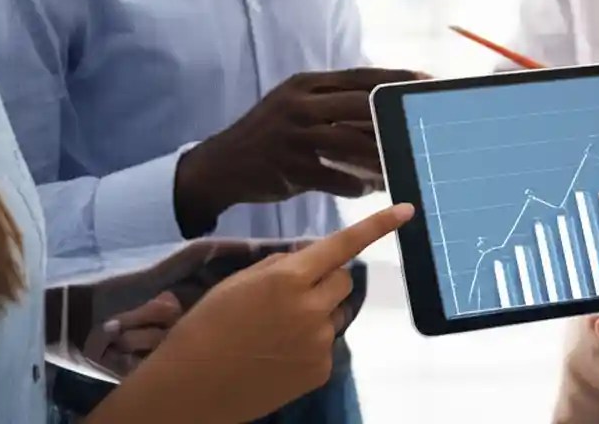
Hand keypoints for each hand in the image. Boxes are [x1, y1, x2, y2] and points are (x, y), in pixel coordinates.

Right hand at [90, 204, 414, 423]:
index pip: (343, 245)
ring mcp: (320, 341)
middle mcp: (312, 307)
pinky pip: (327, 342)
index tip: (407, 210)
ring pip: (336, 311)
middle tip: (292, 294)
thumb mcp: (237, 283)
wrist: (191, 388)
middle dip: (325, 279)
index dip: (378, 225)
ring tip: (277, 329)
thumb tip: (308, 256)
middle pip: (344, 279)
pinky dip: (310, 342)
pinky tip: (278, 352)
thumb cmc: (206, 327)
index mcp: (288, 278)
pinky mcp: (321, 369)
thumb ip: (279, 266)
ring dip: (318, 311)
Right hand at [175, 69, 420, 235]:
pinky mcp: (290, 168)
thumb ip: (330, 101)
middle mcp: (300, 104)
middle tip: (421, 125)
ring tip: (400, 164)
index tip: (425, 81)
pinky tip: (368, 188)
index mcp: (304, 84)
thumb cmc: (268, 134)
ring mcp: (294, 135)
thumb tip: (380, 104)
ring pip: (352, 143)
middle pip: (361, 105)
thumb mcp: (294, 105)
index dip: (394, 78)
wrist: (221, 165)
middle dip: (394, 116)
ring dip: (380, 157)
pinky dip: (356, 184)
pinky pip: (335, 177)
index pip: (359, 76)